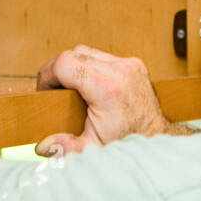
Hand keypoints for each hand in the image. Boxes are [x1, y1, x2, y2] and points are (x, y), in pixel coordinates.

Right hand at [34, 45, 170, 156]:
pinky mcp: (134, 64)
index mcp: (108, 89)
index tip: (43, 91)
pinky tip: (88, 85)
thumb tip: (42, 147)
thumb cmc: (127, 143)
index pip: (65, 63)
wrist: (158, 139)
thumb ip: (65, 146)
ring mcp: (130, 65)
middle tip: (53, 92)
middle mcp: (121, 71)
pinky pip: (102, 56)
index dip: (47, 76)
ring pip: (88, 52)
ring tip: (69, 89)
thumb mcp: (92, 148)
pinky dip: (91, 67)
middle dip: (59, 71)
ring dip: (75, 67)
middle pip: (74, 54)